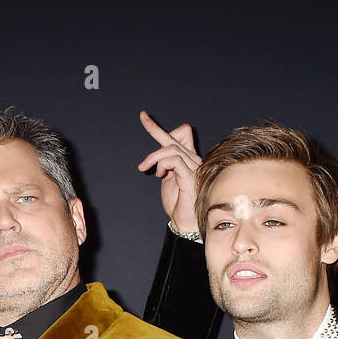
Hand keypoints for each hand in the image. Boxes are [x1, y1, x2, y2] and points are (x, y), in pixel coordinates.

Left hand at [137, 111, 201, 233]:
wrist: (184, 221)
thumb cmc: (177, 202)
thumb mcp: (167, 178)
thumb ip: (165, 163)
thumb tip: (159, 155)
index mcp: (188, 159)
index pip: (179, 134)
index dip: (158, 127)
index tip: (143, 116)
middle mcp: (194, 159)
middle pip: (175, 138)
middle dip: (154, 138)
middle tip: (142, 164)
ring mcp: (195, 166)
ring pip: (172, 148)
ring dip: (155, 158)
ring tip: (148, 171)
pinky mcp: (191, 176)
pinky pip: (175, 160)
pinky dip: (162, 164)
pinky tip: (159, 175)